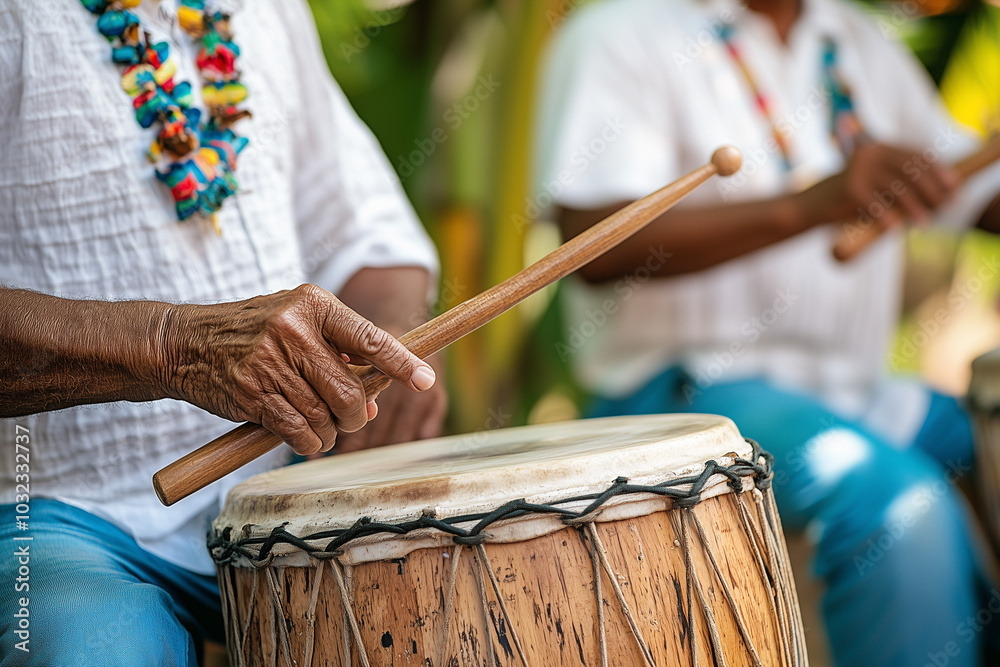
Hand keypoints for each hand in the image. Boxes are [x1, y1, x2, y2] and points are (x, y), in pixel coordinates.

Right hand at [157, 284, 435, 455]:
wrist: (185, 342)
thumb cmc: (254, 334)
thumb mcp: (298, 328)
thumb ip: (338, 358)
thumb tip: (375, 402)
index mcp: (314, 304)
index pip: (370, 337)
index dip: (401, 363)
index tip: (425, 380)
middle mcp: (294, 329)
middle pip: (350, 390)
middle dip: (356, 415)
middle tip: (350, 418)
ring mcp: (271, 361)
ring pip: (326, 416)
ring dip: (330, 433)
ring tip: (321, 427)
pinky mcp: (252, 392)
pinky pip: (298, 431)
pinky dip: (309, 442)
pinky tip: (305, 436)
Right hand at [801, 142, 959, 228]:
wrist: (814, 204)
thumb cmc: (853, 197)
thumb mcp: (878, 183)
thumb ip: (904, 182)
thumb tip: (944, 191)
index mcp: (880, 147)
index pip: (916, 156)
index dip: (938, 171)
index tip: (954, 187)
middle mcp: (871, 154)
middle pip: (911, 171)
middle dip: (932, 189)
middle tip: (946, 206)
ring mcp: (860, 170)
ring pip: (898, 189)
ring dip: (915, 208)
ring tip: (925, 222)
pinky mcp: (851, 188)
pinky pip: (877, 206)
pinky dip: (888, 218)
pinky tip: (896, 229)